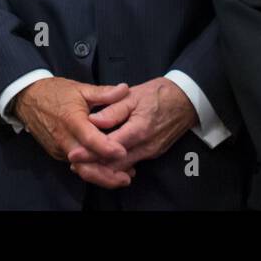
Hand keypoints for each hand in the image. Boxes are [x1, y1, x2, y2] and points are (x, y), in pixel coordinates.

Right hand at [14, 78, 131, 186]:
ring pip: (80, 168)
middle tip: (127, 178)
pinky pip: (75, 164)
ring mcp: (59, 149)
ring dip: (101, 176)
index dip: (106, 148)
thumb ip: (103, 92)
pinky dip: (92, 169)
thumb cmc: (56, 92)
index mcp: (71, 120)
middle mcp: (63, 138)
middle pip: (84, 164)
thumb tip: (125, 89)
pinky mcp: (57, 153)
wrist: (28, 99)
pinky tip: (107, 169)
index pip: (89, 139)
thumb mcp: (80, 88)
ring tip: (122, 178)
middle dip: (106, 175)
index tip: (123, 152)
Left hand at [69, 77, 197, 183]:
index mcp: (138, 130)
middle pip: (115, 164)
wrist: (187, 100)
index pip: (109, 147)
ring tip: (83, 164)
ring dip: (103, 167)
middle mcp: (145, 146)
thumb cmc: (159, 94)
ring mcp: (150, 152)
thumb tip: (93, 121)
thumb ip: (113, 110)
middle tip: (74, 163)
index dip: (90, 153)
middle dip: (93, 166)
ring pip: (123, 167)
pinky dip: (116, 164)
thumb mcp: (134, 96)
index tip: (73, 154)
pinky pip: (132, 162)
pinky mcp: (153, 153)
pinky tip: (104, 160)